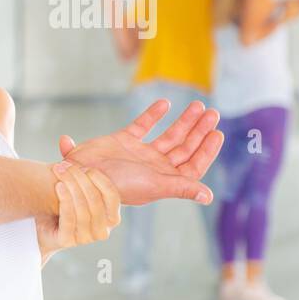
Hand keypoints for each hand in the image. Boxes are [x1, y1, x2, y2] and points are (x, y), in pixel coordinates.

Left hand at [36, 165, 121, 264]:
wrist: (37, 228)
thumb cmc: (57, 205)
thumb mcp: (71, 185)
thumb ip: (73, 166)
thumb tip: (64, 139)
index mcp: (110, 216)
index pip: (113, 196)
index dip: (101, 180)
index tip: (86, 167)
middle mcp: (102, 229)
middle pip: (96, 201)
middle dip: (81, 180)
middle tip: (65, 166)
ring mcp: (85, 238)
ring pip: (83, 209)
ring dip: (71, 187)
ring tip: (60, 173)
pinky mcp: (68, 241)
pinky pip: (70, 219)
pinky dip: (65, 201)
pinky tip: (58, 187)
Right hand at [59, 98, 222, 205]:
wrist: (81, 176)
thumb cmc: (117, 185)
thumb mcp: (155, 185)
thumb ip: (182, 187)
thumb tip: (209, 196)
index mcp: (164, 179)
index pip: (193, 164)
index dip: (207, 150)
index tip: (217, 133)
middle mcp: (154, 166)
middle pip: (184, 147)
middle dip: (199, 130)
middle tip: (212, 113)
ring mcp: (139, 153)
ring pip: (168, 135)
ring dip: (183, 121)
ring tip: (198, 105)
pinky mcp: (122, 141)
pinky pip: (142, 125)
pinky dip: (152, 114)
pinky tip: (164, 103)